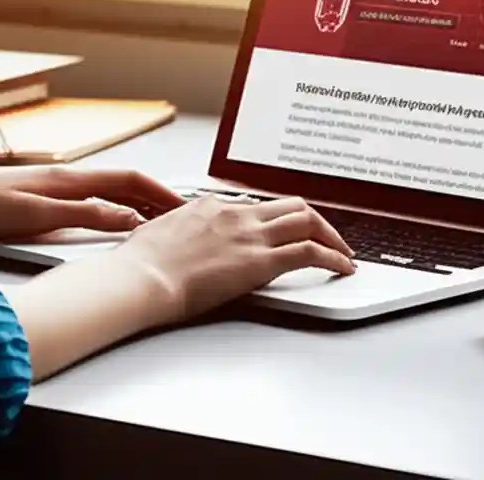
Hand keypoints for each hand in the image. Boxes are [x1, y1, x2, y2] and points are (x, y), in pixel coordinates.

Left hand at [0, 167, 185, 239]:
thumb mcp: (37, 216)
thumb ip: (86, 216)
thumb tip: (131, 218)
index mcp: (69, 179)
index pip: (129, 178)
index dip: (160, 192)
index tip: (185, 207)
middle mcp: (64, 179)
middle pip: (122, 185)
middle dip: (154, 198)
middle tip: (180, 218)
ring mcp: (51, 189)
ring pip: (107, 194)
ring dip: (135, 205)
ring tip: (156, 223)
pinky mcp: (38, 202)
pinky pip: (88, 204)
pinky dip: (111, 212)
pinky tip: (111, 225)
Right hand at [113, 195, 356, 325]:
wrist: (139, 279)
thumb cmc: (139, 265)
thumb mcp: (157, 235)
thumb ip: (178, 232)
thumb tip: (178, 240)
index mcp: (210, 206)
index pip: (255, 206)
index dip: (277, 220)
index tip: (285, 231)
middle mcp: (235, 214)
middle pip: (290, 205)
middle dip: (314, 221)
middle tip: (326, 237)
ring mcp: (250, 235)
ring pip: (308, 221)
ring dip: (332, 237)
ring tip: (343, 253)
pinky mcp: (260, 261)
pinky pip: (310, 252)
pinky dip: (333, 258)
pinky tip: (342, 268)